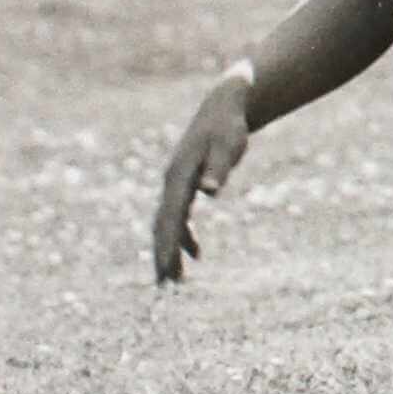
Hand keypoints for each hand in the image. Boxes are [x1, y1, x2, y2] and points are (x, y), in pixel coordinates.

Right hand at [153, 68, 253, 281]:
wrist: (222, 108)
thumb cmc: (228, 127)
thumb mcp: (229, 144)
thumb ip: (220, 167)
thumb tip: (211, 192)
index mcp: (179, 176)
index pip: (170, 216)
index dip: (168, 243)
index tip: (166, 267)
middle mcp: (171, 183)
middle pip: (163, 225)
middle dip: (163, 255)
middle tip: (165, 285)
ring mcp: (175, 185)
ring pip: (167, 225)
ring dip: (170, 251)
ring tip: (175, 280)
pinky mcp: (184, 186)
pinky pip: (179, 218)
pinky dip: (184, 237)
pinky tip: (196, 254)